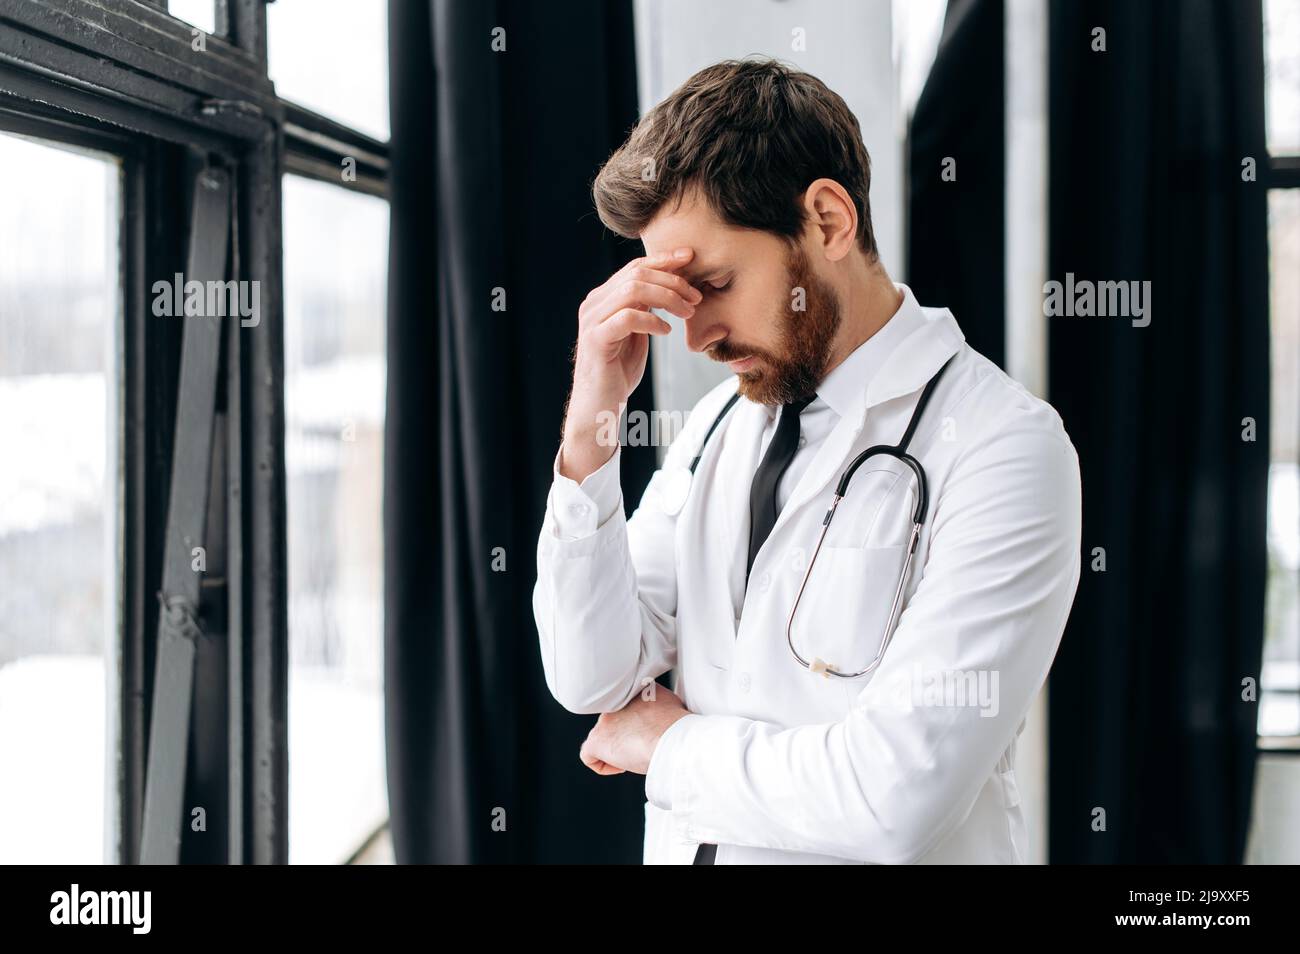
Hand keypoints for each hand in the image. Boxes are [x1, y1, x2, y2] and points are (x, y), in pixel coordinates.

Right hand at [560, 249, 701, 481]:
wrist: (598, 408)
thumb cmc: (618, 372)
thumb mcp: (636, 334)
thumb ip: (644, 309)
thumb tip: (668, 288)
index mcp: (603, 298)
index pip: (635, 267)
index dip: (664, 260)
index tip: (690, 259)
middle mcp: (593, 304)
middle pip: (636, 274)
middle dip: (672, 281)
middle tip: (696, 297)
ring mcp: (592, 320)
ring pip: (632, 290)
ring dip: (667, 298)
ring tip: (687, 313)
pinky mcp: (595, 339)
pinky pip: (628, 317)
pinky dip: (652, 320)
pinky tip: (666, 331)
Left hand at [579, 683, 690, 775]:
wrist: (671, 738)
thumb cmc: (677, 727)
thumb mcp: (670, 704)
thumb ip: (657, 703)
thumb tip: (657, 712)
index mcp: (633, 690)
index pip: (626, 708)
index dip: (636, 725)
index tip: (647, 734)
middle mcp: (615, 701)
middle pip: (614, 724)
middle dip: (626, 737)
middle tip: (643, 746)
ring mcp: (604, 720)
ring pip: (604, 739)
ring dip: (618, 750)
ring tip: (637, 755)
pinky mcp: (596, 740)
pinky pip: (590, 756)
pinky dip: (605, 765)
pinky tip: (623, 766)